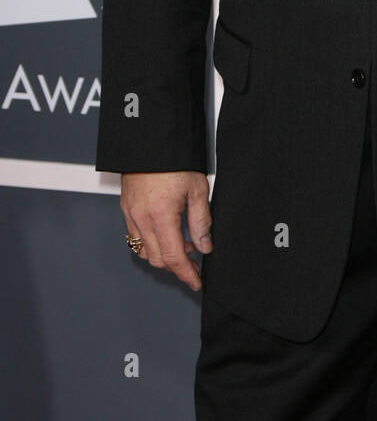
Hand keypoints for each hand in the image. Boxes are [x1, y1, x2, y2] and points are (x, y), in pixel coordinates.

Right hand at [121, 171, 212, 291]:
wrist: (151, 138)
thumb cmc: (175, 160)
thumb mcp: (197, 189)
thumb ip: (201, 221)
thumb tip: (205, 246)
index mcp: (161, 216)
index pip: (174, 257)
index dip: (186, 274)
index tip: (196, 281)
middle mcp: (141, 218)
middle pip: (157, 259)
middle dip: (177, 266)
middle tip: (194, 261)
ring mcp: (130, 214)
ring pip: (144, 251)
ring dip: (163, 254)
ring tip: (183, 243)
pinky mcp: (125, 208)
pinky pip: (135, 237)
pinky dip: (150, 243)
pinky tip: (165, 233)